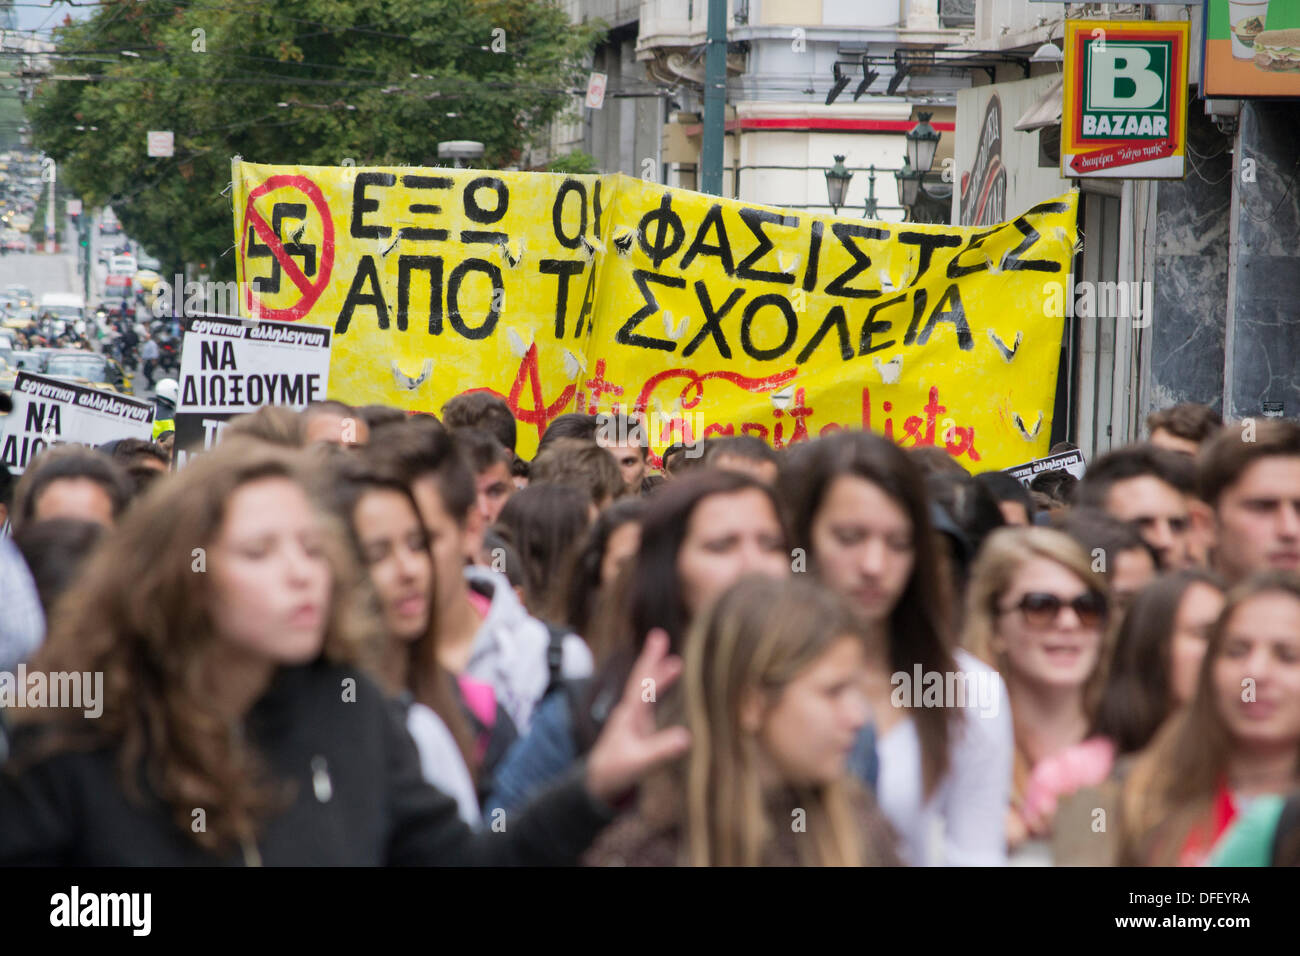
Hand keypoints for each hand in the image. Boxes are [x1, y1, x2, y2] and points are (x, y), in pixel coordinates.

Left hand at [584, 629, 690, 804]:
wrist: (596, 787)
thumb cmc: (615, 773)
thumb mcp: (640, 763)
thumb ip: (661, 751)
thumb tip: (687, 738)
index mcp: (629, 715)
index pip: (643, 683)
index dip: (654, 663)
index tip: (661, 641)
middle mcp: (629, 714)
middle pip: (642, 681)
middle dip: (653, 660)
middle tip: (660, 636)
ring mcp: (632, 722)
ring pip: (645, 692)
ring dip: (657, 676)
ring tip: (674, 663)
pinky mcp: (635, 732)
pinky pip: (648, 705)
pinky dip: (656, 693)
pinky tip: (662, 692)